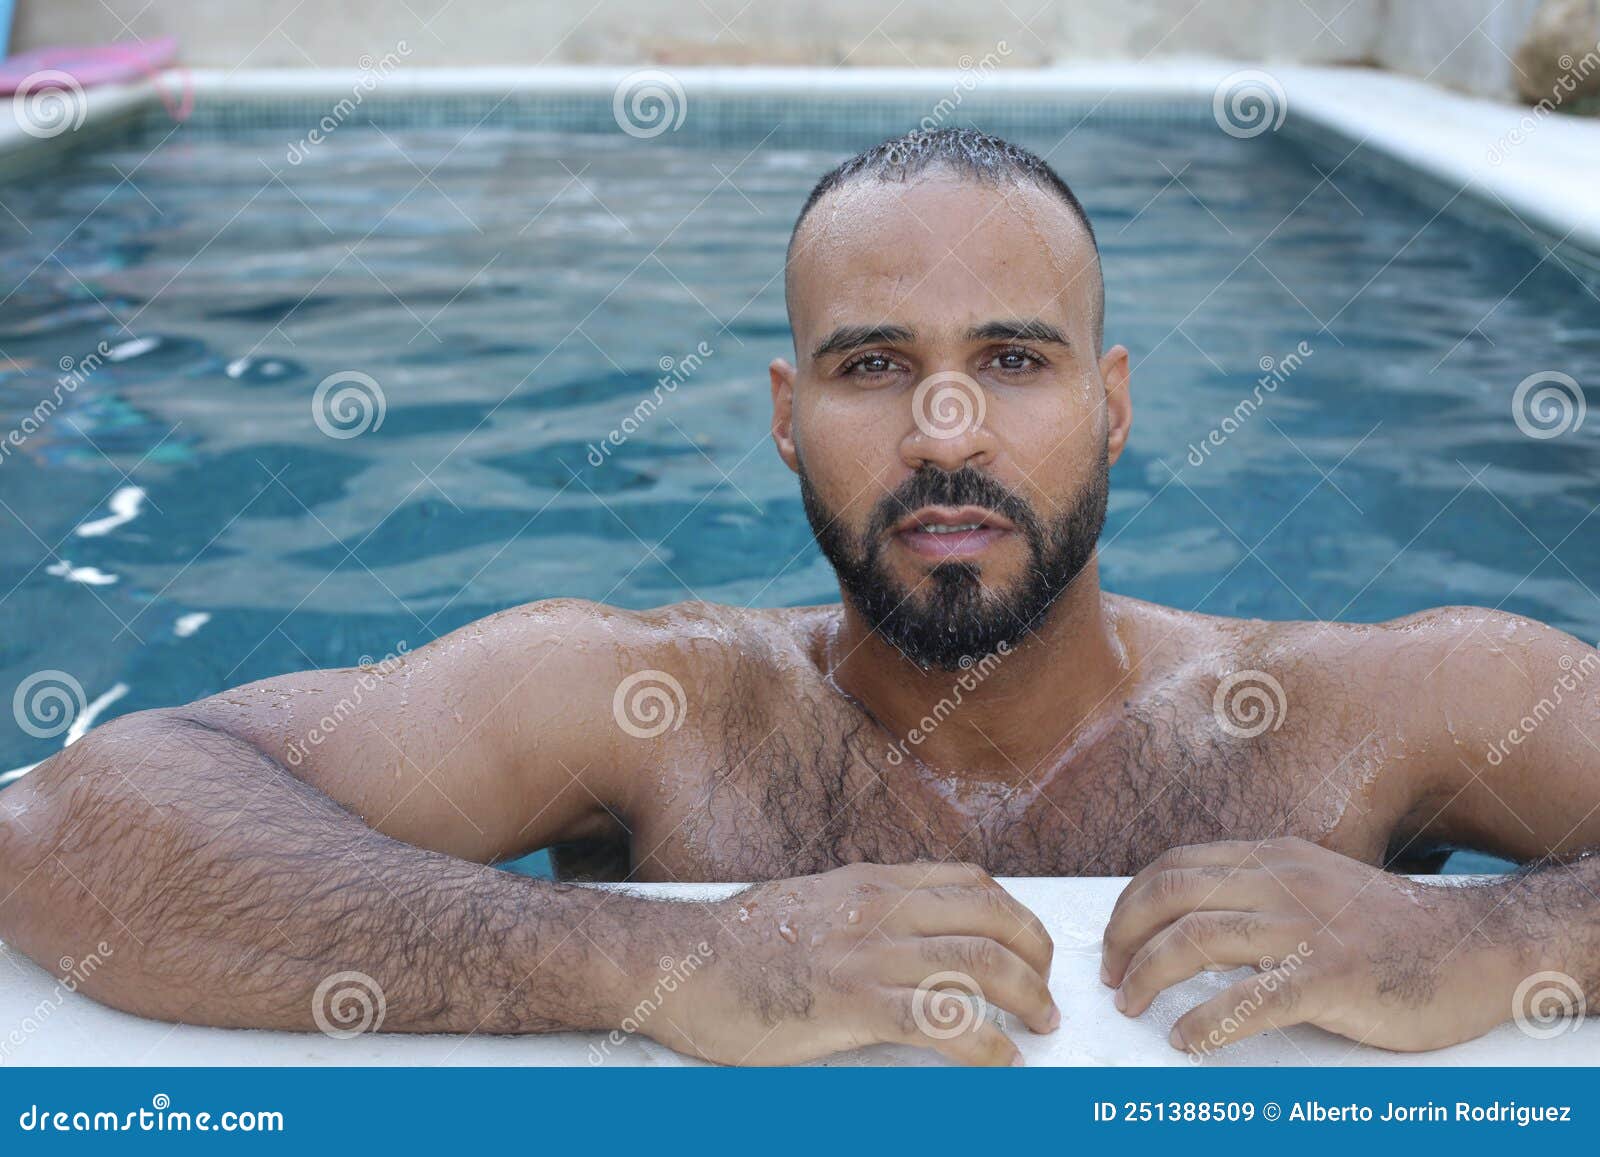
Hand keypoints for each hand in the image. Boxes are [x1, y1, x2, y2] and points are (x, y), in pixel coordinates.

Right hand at [651, 861, 1057, 1065]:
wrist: (680, 962)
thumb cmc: (734, 946)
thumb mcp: (810, 905)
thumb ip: (858, 913)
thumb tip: (898, 938)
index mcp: (870, 884)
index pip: (968, 881)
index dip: (1014, 913)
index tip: (1029, 945)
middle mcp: (880, 909)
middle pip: (990, 918)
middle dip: (1037, 955)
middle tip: (1048, 993)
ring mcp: (869, 954)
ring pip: (979, 962)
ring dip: (1026, 996)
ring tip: (1040, 1025)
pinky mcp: (855, 1002)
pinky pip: (942, 1020)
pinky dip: (984, 1042)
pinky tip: (1000, 1059)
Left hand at [1100, 837, 1523, 1056]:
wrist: (1479, 948)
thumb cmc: (1394, 931)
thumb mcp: (1317, 886)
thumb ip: (1260, 893)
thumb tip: (1192, 920)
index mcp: (1274, 858)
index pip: (1176, 865)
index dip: (1131, 901)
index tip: (1113, 938)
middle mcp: (1283, 881)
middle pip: (1172, 894)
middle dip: (1124, 935)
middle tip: (1110, 976)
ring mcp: (1307, 926)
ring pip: (1198, 939)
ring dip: (1150, 975)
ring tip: (1133, 1006)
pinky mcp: (1331, 976)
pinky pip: (1250, 997)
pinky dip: (1207, 1020)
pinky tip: (1188, 1038)